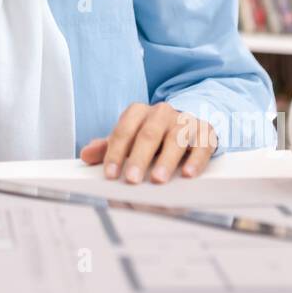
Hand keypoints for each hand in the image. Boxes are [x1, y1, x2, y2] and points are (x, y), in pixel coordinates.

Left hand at [80, 102, 216, 183]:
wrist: (186, 125)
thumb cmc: (153, 137)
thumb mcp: (129, 140)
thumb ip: (108, 148)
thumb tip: (86, 155)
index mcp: (139, 112)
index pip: (124, 130)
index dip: (116, 152)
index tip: (110, 174)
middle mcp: (162, 113)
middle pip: (148, 134)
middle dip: (139, 158)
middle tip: (131, 179)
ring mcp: (185, 121)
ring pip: (176, 138)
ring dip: (166, 160)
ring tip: (158, 180)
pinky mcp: (206, 132)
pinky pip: (202, 145)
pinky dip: (196, 160)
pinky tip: (188, 174)